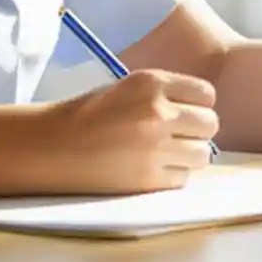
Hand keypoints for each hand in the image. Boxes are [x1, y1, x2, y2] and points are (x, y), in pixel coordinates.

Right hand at [38, 70, 218, 193]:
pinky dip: (173, 176)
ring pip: (202, 154)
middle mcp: (158, 113)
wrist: (51, 146)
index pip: (206, 93)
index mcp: (152, 83)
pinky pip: (183, 178)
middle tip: (181, 135)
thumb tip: (199, 109)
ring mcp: (155, 147)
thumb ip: (164, 94)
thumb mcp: (128, 88)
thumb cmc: (87, 115)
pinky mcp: (148, 179)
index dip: (199, 104)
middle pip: (210, 123)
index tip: (188, 111)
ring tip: (168, 154)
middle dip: (198, 130)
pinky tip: (153, 168)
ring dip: (189, 155)